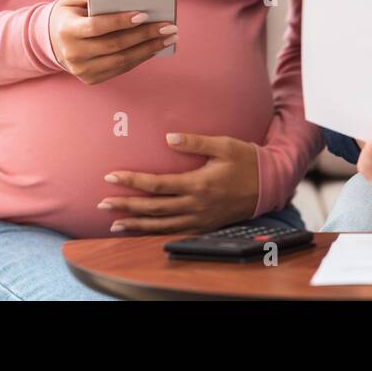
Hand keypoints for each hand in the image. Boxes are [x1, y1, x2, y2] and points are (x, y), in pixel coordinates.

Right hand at [47, 0, 177, 84]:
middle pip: (115, 45)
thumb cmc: (70, 14)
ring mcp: (82, 70)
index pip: (97, 27)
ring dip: (149, 49)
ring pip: (121, 60)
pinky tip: (156, 47)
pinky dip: (141, 58)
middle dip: (145, 35)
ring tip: (169, 37)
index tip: (144, 14)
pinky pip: (121, 68)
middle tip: (169, 27)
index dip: (120, 21)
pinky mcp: (91, 79)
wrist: (53, 41)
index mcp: (67, 30)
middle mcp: (73, 53)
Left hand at [100, 133, 259, 233]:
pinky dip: (154, 233)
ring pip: (161, 225)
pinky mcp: (203, 226)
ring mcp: (199, 218)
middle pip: (153, 208)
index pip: (157, 185)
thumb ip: (195, 142)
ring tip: (115, 224)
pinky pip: (173, 232)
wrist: (268, 185)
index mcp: (198, 184)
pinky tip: (142, 231)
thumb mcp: (224, 145)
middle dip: (126, 206)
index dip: (133, 181)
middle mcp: (195, 205)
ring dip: (136, 225)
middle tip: (102, 204)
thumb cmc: (246, 161)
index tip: (111, 177)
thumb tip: (169, 137)